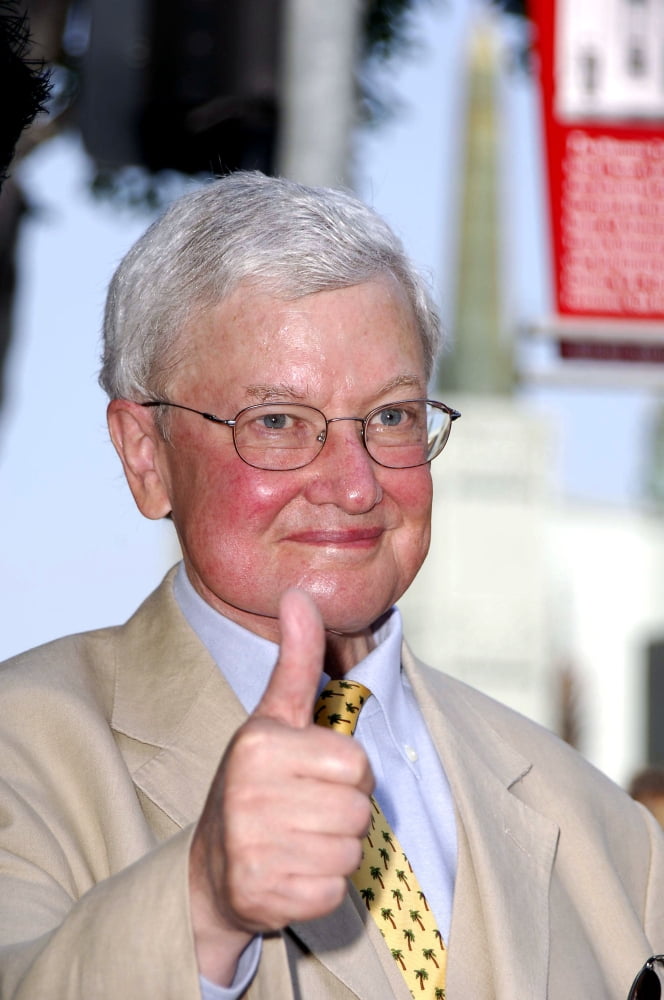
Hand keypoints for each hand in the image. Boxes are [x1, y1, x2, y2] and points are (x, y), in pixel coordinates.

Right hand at [189, 589, 373, 983]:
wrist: (212, 868)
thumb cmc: (254, 783)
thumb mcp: (273, 716)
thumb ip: (297, 659)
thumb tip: (299, 593)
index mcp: (259, 743)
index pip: (356, 763)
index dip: (346, 772)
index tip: (312, 775)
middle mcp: (250, 793)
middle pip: (359, 809)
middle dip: (343, 813)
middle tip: (305, 812)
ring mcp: (253, 849)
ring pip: (351, 851)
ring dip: (333, 851)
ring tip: (297, 840)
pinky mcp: (263, 896)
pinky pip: (334, 890)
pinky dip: (321, 888)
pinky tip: (290, 873)